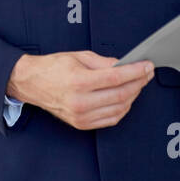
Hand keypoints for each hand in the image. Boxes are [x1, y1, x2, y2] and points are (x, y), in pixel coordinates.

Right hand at [7, 51, 153, 130]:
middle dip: (139, 83)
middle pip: (121, 94)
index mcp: (78, 81)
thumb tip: (124, 65)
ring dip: (133, 96)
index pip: (116, 77)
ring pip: (119, 108)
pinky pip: (111, 119)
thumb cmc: (53, 68)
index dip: (136, 71)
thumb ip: (104, 62)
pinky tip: (126, 98)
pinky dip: (123, 109)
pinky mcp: (82, 124)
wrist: (32, 83)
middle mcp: (80, 101)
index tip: (146, 66)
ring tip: (137, 84)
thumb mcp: (79, 56)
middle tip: (146, 74)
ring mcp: (81, 116)